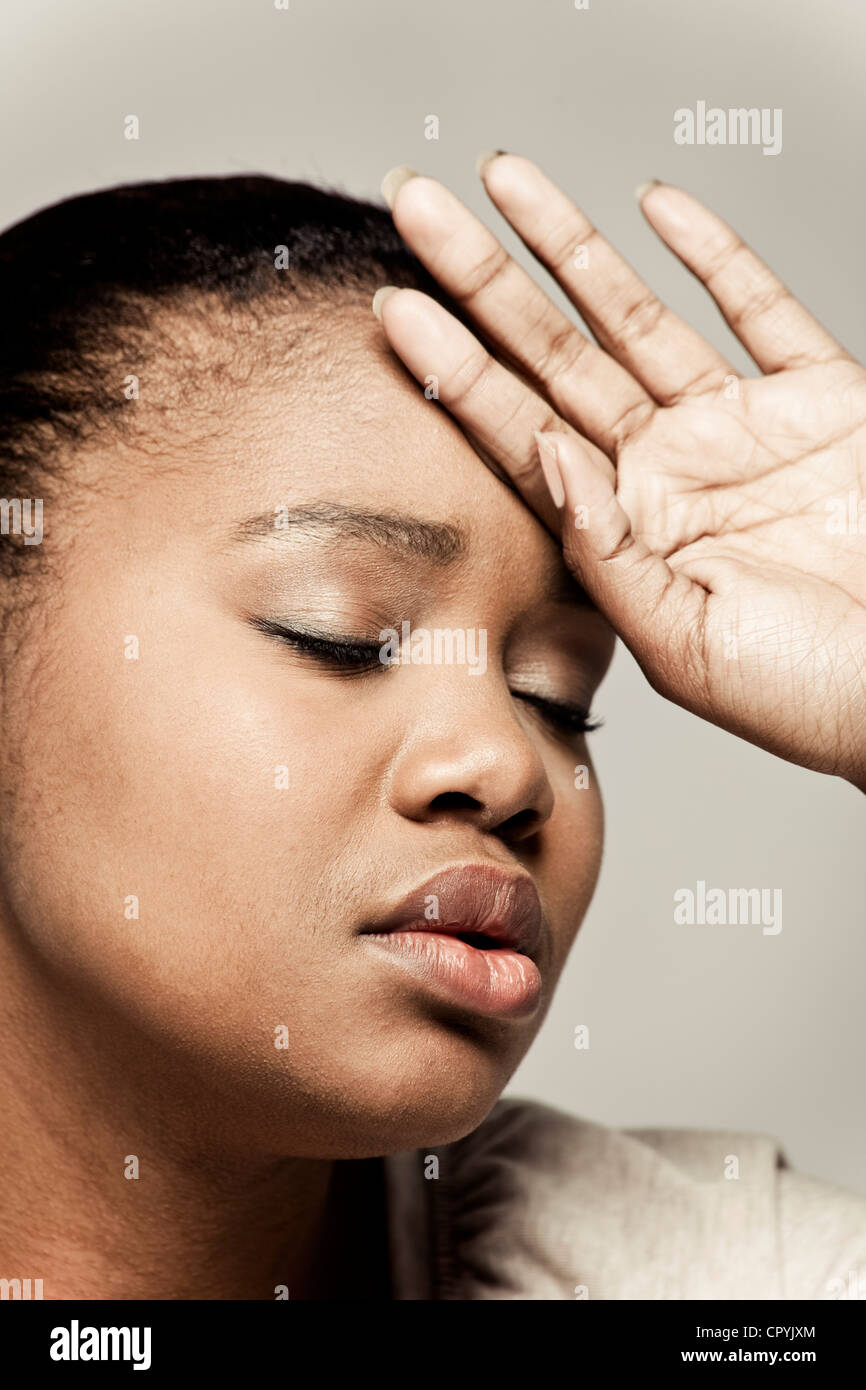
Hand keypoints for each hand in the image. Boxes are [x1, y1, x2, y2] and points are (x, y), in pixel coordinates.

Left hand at [374, 156, 865, 788]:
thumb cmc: (809, 694)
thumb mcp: (684, 643)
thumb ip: (608, 553)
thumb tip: (549, 455)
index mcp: (626, 532)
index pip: (518, 434)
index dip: (454, 369)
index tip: (393, 308)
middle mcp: (667, 470)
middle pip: (553, 356)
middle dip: (483, 280)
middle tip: (415, 207)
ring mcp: (738, 428)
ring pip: (635, 314)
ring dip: (569, 245)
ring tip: (503, 179)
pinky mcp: (821, 398)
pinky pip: (760, 306)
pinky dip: (713, 251)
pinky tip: (653, 204)